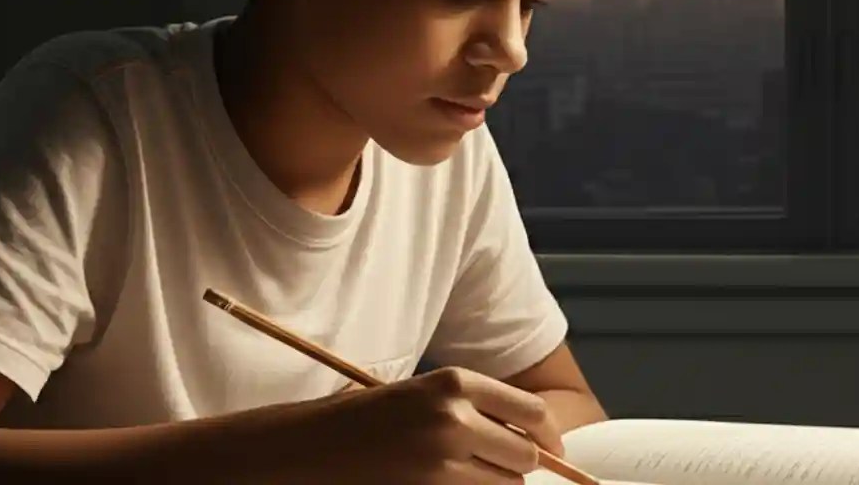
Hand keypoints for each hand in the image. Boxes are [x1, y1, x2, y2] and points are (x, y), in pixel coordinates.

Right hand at [281, 366, 564, 483]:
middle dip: (517, 467)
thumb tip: (534, 443)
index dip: (549, 437)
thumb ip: (475, 410)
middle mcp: (453, 419)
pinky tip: (444, 484)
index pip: (532, 413)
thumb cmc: (368, 419)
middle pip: (525, 458)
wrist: (308, 447)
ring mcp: (440, 462)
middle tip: (496, 467)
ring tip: (460, 474)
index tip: (550, 450)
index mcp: (454, 383)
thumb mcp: (423, 395)